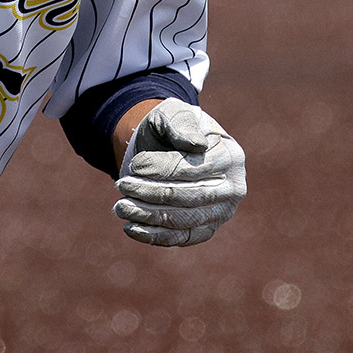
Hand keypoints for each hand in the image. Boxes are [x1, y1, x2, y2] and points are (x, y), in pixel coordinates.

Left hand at [112, 99, 244, 246]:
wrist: (170, 147)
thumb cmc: (173, 128)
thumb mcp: (174, 114)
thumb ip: (182, 124)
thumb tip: (196, 144)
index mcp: (230, 156)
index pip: (194, 168)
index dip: (162, 169)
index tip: (135, 165)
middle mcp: (233, 188)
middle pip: (190, 197)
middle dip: (151, 193)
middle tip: (121, 185)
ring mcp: (222, 212)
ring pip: (184, 220)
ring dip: (148, 215)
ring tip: (120, 207)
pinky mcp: (207, 230)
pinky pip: (182, 238)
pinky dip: (155, 236)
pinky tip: (131, 228)